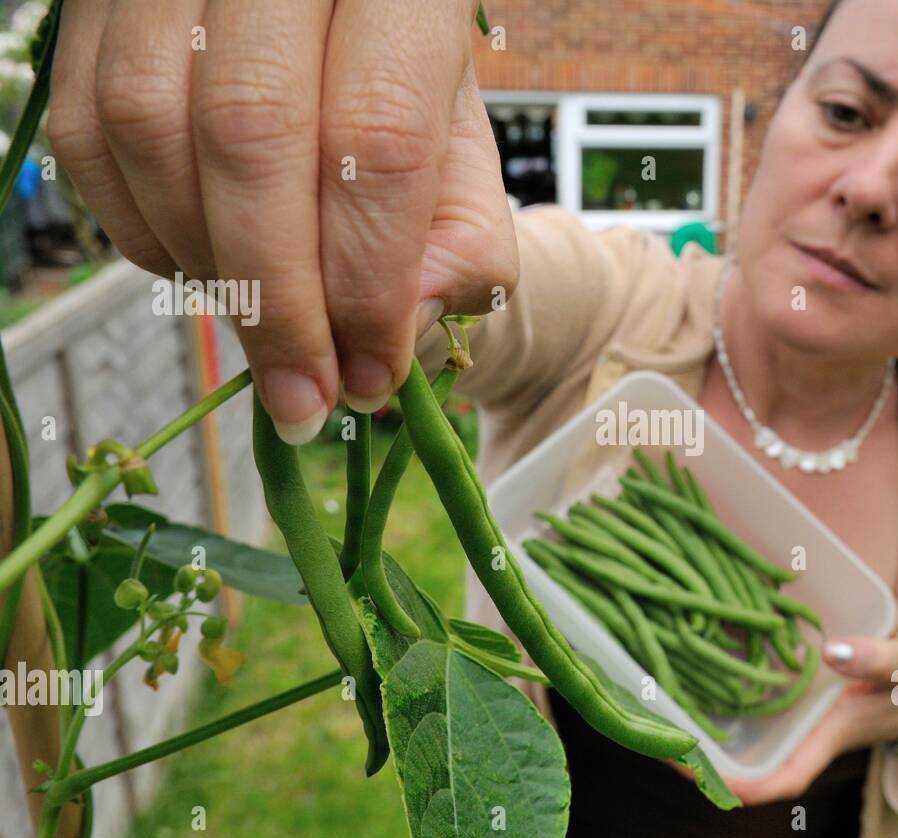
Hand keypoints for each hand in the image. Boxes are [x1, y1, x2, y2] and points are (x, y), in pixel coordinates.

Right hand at [48, 0, 518, 442]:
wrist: (332, 8)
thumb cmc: (397, 80)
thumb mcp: (464, 144)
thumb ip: (463, 236)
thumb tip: (402, 328)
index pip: (374, 142)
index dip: (366, 283)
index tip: (370, 376)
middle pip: (251, 139)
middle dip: (279, 302)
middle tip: (305, 395)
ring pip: (151, 132)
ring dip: (208, 269)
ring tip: (264, 325)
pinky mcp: (90, 5)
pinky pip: (88, 136)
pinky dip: (144, 231)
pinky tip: (205, 263)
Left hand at [667, 636, 897, 804]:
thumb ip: (873, 658)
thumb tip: (832, 651)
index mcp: (825, 740)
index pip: (783, 777)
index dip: (743, 784)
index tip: (705, 778)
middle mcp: (797, 740)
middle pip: (742, 766)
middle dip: (697, 761)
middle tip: (648, 737)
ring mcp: (787, 726)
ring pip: (734, 742)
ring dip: (694, 732)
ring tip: (646, 712)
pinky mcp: (781, 706)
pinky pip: (739, 711)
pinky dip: (709, 700)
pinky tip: (679, 679)